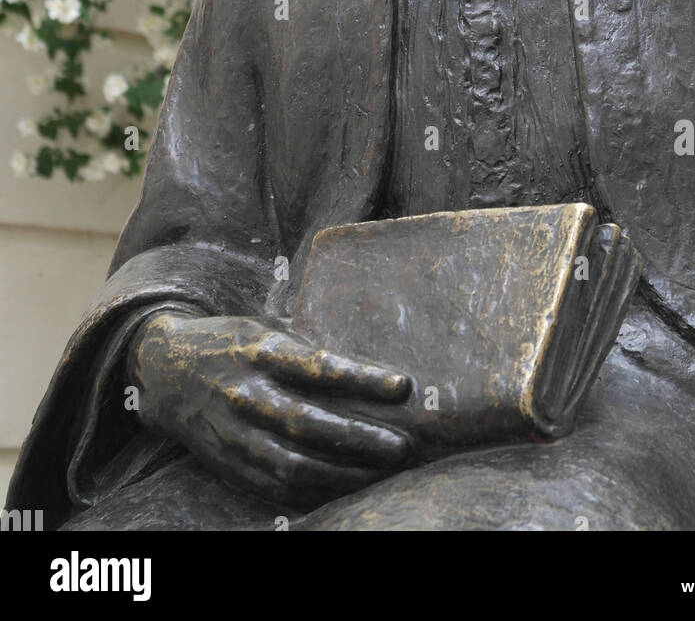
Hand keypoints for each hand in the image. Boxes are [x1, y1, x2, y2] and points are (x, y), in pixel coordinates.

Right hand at [127, 312, 412, 507]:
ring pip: (293, 464)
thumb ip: (306, 347)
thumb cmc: (229, 343)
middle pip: (309, 424)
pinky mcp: (228, 462)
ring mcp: (234, 433)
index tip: (404, 387)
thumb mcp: (264, 328)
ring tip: (381, 472)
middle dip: (361, 438)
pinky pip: (274, 486)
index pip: (319, 367)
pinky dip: (312, 492)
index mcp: (260, 350)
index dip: (363, 379)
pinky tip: (343, 488)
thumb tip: (365, 364)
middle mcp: (247, 393)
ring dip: (343, 473)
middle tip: (402, 446)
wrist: (163, 369)